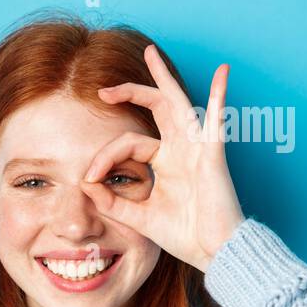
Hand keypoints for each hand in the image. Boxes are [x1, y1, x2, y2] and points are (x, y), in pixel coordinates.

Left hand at [79, 45, 244, 272]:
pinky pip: (216, 122)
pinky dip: (220, 97)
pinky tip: (222, 74)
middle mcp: (181, 150)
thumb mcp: (138, 217)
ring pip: (178, 104)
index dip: (104, 157)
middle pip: (156, 109)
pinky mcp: (213, 157)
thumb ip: (111, 202)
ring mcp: (198, 150)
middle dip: (131, 93)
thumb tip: (84, 184)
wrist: (215, 252)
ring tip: (151, 53)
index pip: (129, 144)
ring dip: (163, 79)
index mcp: (166, 163)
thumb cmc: (184, 235)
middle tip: (104, 90)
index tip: (88, 177)